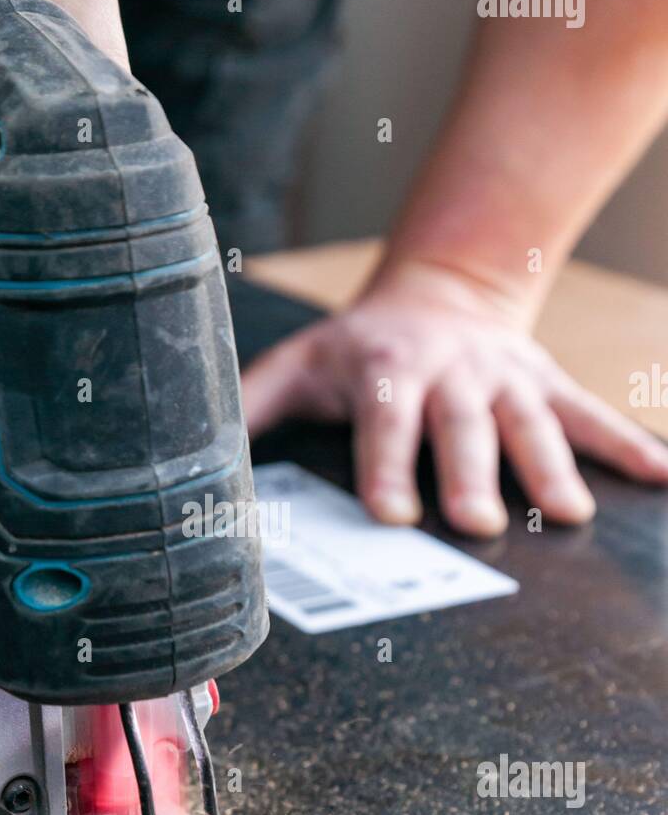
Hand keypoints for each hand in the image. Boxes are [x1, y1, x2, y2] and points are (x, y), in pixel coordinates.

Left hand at [241, 261, 667, 536]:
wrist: (438, 290)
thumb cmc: (359, 345)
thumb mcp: (300, 363)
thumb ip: (254, 405)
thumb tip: (194, 455)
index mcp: (386, 371)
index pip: (384, 422)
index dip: (387, 466)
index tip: (394, 514)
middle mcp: (450, 373)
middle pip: (463, 426)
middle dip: (473, 474)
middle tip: (480, 524)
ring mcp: (505, 377)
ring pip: (533, 422)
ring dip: (553, 467)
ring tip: (568, 515)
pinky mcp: (546, 382)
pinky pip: (589, 413)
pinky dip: (627, 443)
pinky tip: (661, 475)